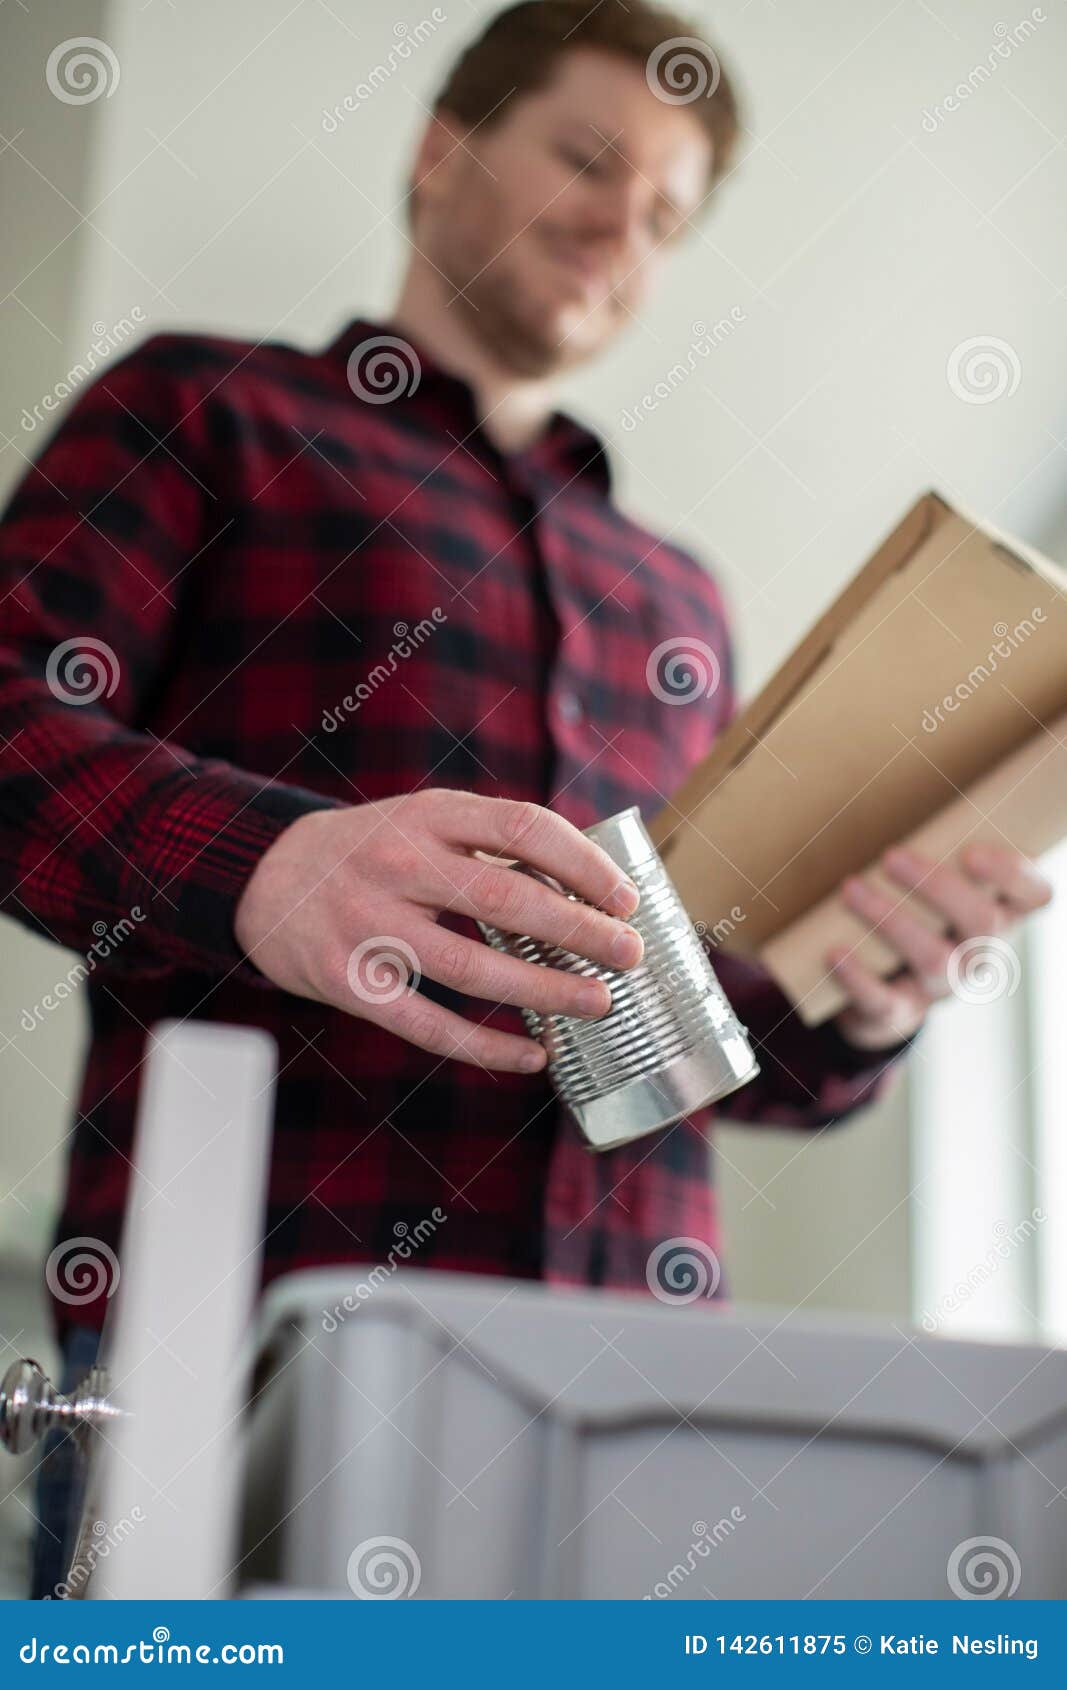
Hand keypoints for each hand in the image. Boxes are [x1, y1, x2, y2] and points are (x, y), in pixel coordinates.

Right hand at [233, 788, 643, 1072]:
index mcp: (429, 813)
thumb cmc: (374, 852)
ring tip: (598, 1004)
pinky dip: (487, 1047)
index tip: (626, 897)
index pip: (521, 829)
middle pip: (505, 901)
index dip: (583, 864)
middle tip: (629, 955)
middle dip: (579, 932)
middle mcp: (397, 863)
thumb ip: (492, 846)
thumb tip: (591, 891)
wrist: (266, 877)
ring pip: (472, 970)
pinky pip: (428, 1025)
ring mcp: (368, 924)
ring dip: (544, 993)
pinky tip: (533, 1055)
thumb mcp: (424, 821)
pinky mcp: (347, 981)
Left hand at [826, 842, 1053, 1050]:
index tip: (974, 852)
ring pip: (934, 959)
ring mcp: (943, 986)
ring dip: (890, 920)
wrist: (876, 991)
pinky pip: (886, 1001)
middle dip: (937, 887)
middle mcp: (979, 952)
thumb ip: (933, 841)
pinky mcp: (900, 1013)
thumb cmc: (909, 914)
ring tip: (850, 889)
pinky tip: (833, 951)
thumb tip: (903, 766)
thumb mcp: (928, 880)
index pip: (1034, 895)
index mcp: (997, 912)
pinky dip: (857, 976)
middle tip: (892, 855)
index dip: (1014, 876)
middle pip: (982, 923)